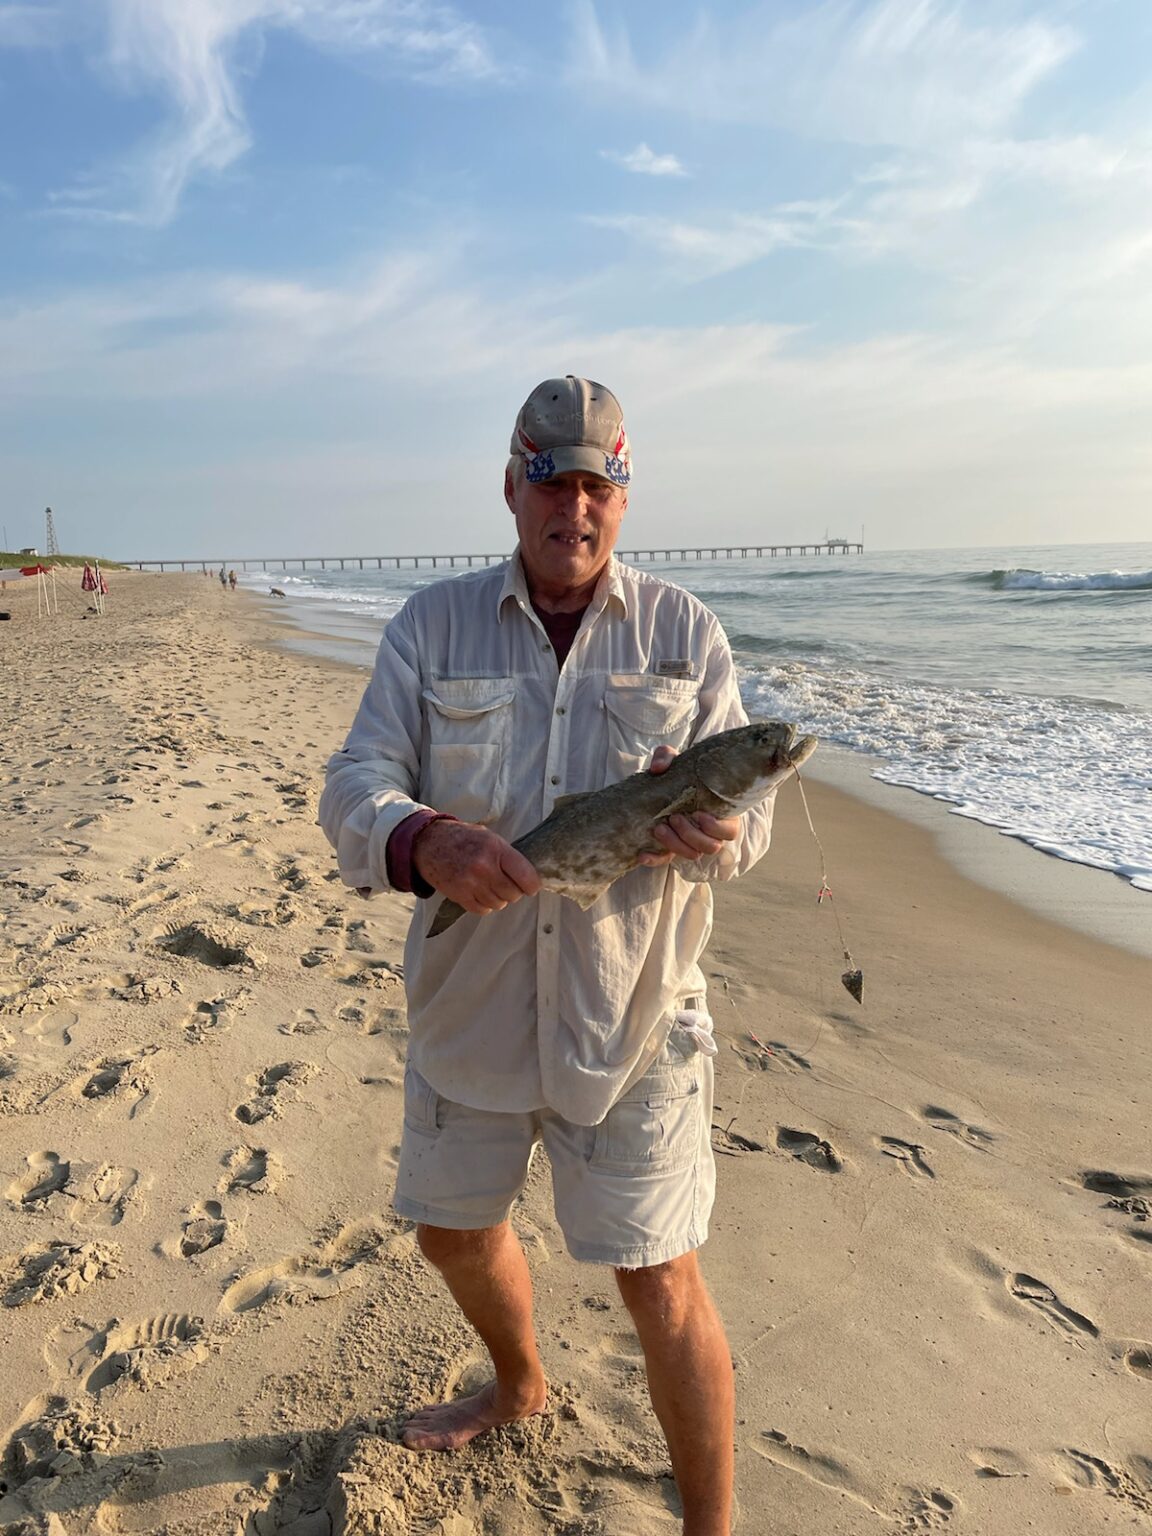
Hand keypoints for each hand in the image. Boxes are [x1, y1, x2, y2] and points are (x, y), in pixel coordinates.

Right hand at [413, 819, 540, 915]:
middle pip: (513, 894)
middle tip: (506, 883)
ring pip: (499, 904)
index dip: (532, 885)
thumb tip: (528, 877)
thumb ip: (507, 856)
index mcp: (495, 849)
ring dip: (498, 898)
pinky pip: (482, 910)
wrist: (429, 843)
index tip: (531, 887)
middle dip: (514, 891)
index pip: (526, 877)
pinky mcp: (459, 895)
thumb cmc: (463, 838)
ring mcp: (470, 883)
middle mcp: (484, 867)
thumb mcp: (489, 837)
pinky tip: (480, 892)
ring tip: (490, 885)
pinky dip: (485, 905)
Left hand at [636, 745, 740, 866]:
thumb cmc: (679, 772)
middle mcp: (708, 831)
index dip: (717, 827)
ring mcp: (690, 841)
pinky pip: (666, 860)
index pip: (730, 831)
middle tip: (674, 817)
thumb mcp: (674, 759)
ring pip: (692, 854)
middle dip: (692, 835)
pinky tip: (642, 854)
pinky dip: (655, 859)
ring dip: (675, 845)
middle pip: (711, 846)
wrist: (661, 783)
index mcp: (719, 812)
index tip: (698, 813)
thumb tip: (658, 768)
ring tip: (658, 828)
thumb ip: (666, 757)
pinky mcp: (672, 847)